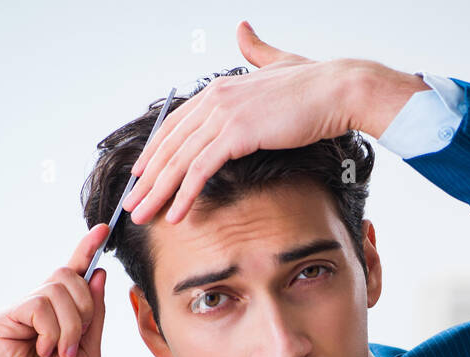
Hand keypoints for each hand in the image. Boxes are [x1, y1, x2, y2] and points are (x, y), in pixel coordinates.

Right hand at [0, 224, 108, 356]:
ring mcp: (20, 313)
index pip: (75, 276)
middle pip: (69, 277)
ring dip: (70, 326)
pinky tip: (43, 352)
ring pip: (57, 289)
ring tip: (59, 354)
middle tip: (76, 344)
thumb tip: (99, 275)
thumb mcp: (89, 353)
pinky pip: (39, 305)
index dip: (87, 250)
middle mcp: (39, 310)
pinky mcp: (3, 320)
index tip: (103, 229)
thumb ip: (93, 315)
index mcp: (61, 317)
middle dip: (85, 309)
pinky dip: (52, 330)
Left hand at [122, 21, 362, 224]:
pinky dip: (184, 195)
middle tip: (132, 204)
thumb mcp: (277, 62)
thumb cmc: (315, 82)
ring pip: (178, 161)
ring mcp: (224, 115)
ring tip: (142, 215)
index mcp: (220, 88)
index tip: (140, 174)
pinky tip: (175, 214)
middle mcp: (215, 99)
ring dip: (157, 193)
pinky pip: (201, 170)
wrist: (338, 89)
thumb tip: (242, 29)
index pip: (175, 124)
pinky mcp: (237, 134)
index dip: (154, 152)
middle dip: (147, 179)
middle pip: (169, 145)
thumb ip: (255, 50)